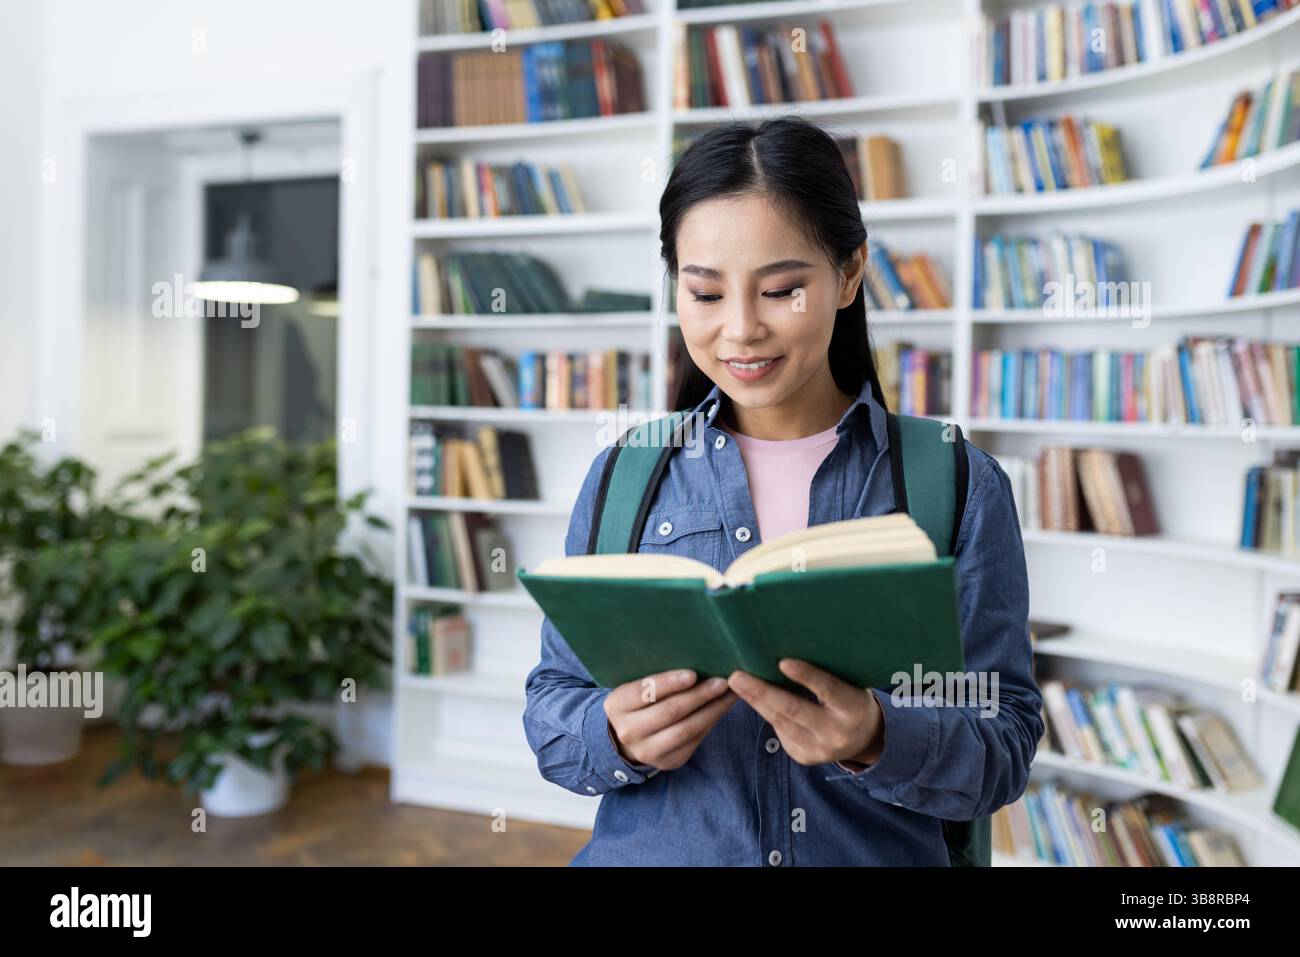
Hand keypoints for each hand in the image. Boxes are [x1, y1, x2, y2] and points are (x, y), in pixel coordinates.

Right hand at [604, 669, 736, 770]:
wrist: (626, 737)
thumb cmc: (638, 701)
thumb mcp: (635, 686)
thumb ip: (655, 677)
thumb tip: (695, 660)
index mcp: (617, 705)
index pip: (644, 692)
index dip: (669, 683)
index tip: (693, 673)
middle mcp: (629, 731)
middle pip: (669, 712)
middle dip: (698, 695)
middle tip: (721, 682)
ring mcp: (647, 751)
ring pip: (686, 730)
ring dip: (711, 710)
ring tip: (729, 694)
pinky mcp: (668, 761)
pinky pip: (694, 740)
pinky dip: (711, 722)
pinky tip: (722, 708)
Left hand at [727, 658, 883, 766]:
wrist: (865, 739)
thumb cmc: (851, 697)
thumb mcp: (850, 683)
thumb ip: (829, 672)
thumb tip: (789, 645)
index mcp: (854, 709)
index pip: (828, 689)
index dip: (806, 676)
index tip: (783, 662)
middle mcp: (837, 733)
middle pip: (794, 710)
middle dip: (762, 692)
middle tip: (737, 676)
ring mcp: (819, 749)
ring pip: (780, 722)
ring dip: (755, 701)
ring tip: (735, 683)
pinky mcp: (804, 757)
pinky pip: (779, 732)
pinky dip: (764, 712)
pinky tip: (749, 698)